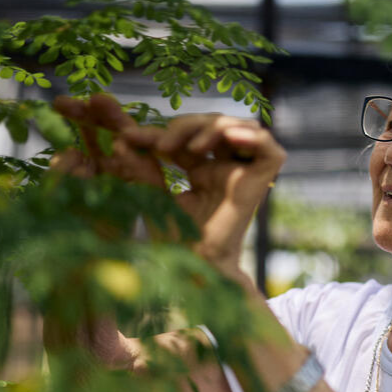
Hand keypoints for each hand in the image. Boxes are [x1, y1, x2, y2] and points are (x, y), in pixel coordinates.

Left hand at [52, 94, 285, 274]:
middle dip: (188, 125)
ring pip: (241, 127)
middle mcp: (227, 169)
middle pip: (215, 124)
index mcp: (204, 171)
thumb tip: (121, 140)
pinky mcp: (262, 183)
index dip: (160, 131)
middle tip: (162, 144)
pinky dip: (252, 136)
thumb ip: (141, 167)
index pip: (187, 136)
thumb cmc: (175, 241)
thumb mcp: (153, 195)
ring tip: (190, 147)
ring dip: (214, 127)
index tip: (129, 137)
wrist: (195, 267)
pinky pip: (270, 150)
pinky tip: (228, 138)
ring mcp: (245, 174)